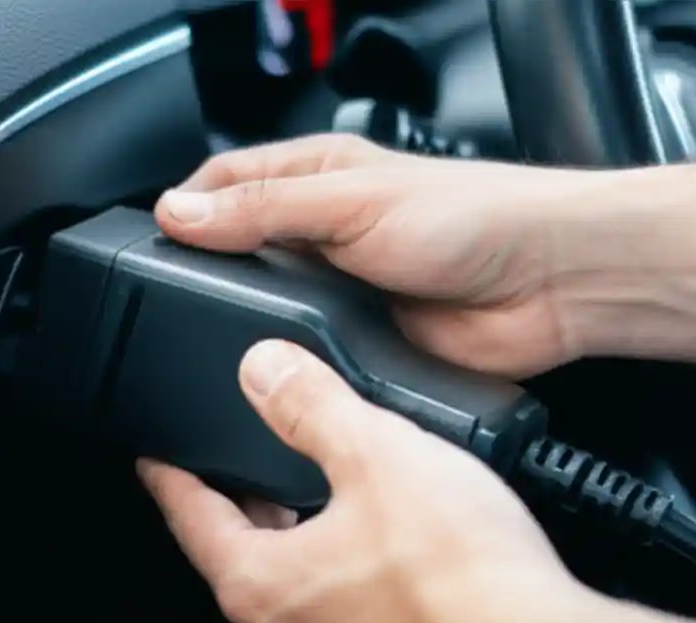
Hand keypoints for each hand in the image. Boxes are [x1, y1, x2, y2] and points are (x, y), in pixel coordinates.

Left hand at [138, 339, 600, 622]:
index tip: (158, 460)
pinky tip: (390, 568)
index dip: (172, 477)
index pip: (188, 518)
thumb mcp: (378, 453)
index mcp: (260, 588)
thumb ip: (311, 404)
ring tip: (333, 510)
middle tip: (256, 471)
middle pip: (241, 562)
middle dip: (248, 512)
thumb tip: (265, 372)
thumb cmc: (464, 578)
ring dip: (303, 556)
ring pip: (294, 603)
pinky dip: (349, 596)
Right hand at [154, 134, 620, 378]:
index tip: (145, 240)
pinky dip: (291, 362)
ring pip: (271, 308)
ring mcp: (343, 291)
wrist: (549, 283)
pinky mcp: (363, 343)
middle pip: (239, 249)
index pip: (225, 182)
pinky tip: (278, 371)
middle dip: (206, 270)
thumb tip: (180, 213)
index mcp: (318, 178)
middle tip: (171, 299)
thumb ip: (264, 210)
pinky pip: (310, 354)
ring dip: (250, 322)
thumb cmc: (478, 216)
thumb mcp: (353, 201)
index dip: (181, 207)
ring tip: (220, 339)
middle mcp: (326, 232)